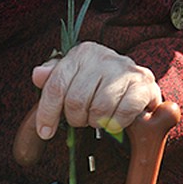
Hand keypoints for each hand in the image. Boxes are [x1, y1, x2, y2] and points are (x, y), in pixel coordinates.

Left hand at [31, 41, 161, 139]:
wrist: (137, 85)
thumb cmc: (99, 84)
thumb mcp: (73, 78)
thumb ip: (53, 78)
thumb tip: (38, 74)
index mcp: (83, 53)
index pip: (57, 85)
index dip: (48, 112)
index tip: (45, 131)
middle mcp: (105, 56)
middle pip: (76, 100)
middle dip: (77, 118)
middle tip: (84, 117)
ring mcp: (126, 69)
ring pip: (100, 108)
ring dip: (97, 121)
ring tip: (100, 116)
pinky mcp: (144, 84)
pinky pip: (123, 112)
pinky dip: (117, 122)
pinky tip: (117, 117)